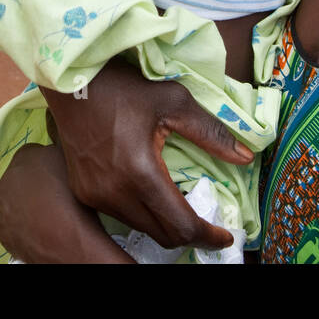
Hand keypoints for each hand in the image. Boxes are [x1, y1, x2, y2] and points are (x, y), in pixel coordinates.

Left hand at [0, 143, 134, 262]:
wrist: (66, 238)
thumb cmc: (72, 196)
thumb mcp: (71, 159)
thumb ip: (58, 149)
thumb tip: (53, 151)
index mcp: (23, 158)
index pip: (33, 152)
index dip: (47, 161)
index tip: (59, 173)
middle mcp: (6, 181)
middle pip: (21, 177)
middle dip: (34, 183)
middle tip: (56, 194)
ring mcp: (2, 209)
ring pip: (15, 202)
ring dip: (27, 205)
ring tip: (49, 215)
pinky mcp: (3, 234)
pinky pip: (14, 225)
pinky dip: (24, 226)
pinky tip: (41, 230)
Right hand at [40, 58, 252, 250]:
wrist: (72, 82)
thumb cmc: (125, 88)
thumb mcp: (174, 101)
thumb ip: (211, 133)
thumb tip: (246, 157)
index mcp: (140, 173)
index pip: (181, 225)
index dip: (208, 236)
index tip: (225, 235)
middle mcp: (115, 193)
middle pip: (162, 235)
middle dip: (190, 235)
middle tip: (209, 225)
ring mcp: (96, 195)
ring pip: (141, 228)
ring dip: (165, 224)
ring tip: (182, 207)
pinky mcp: (84, 192)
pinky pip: (121, 216)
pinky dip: (143, 214)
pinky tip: (152, 196)